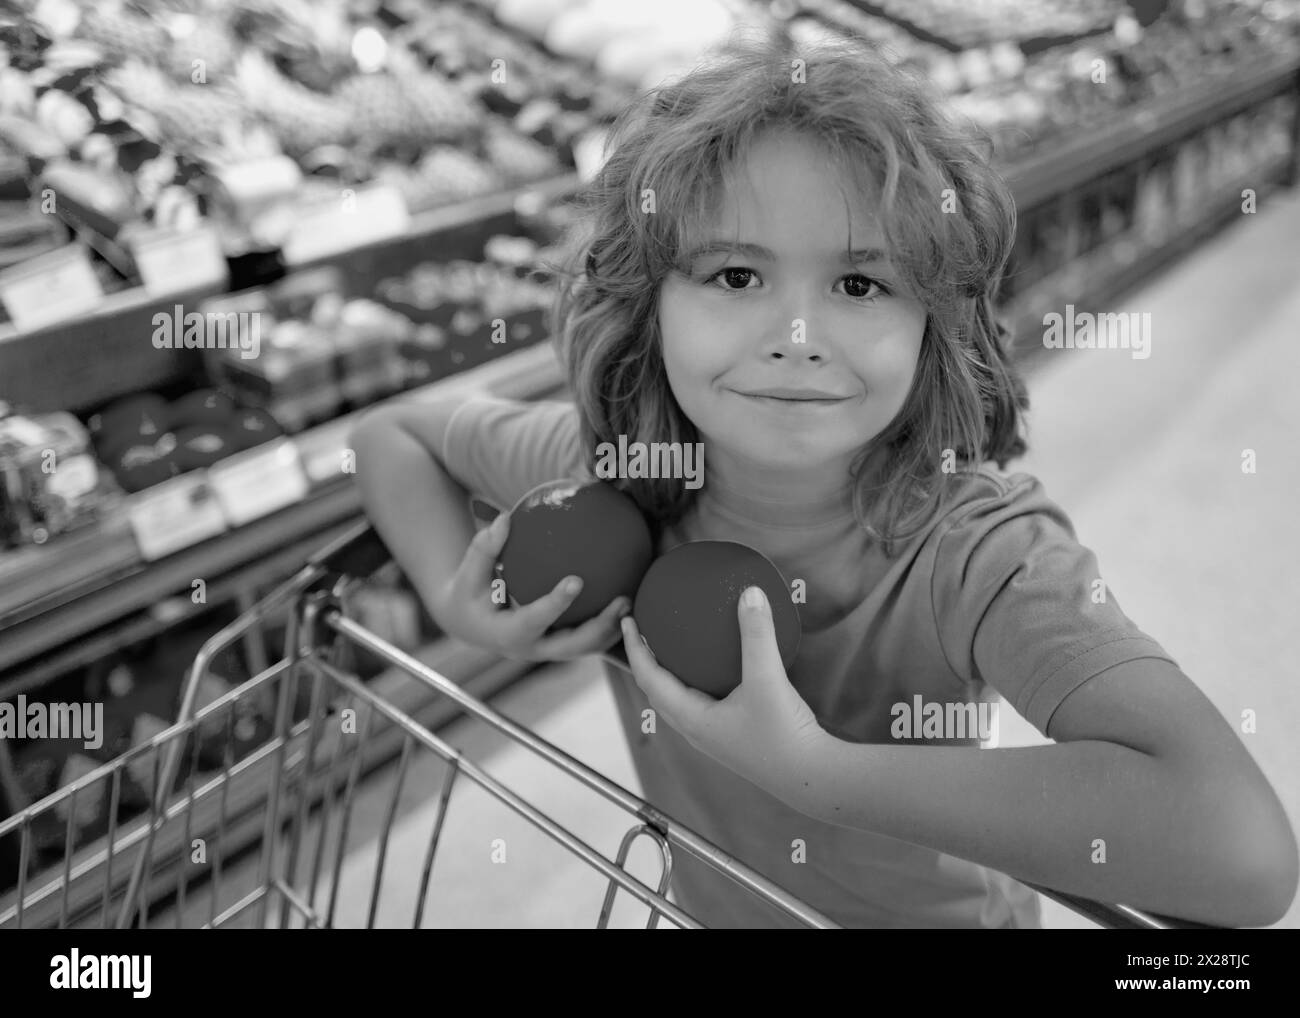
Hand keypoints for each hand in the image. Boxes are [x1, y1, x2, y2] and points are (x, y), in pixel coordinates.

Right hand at [428, 510, 630, 662]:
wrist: (470, 624)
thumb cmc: (469, 592)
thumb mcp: (467, 573)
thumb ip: (484, 548)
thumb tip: (504, 519)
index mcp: (508, 634)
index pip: (534, 620)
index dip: (555, 604)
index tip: (576, 581)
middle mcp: (533, 648)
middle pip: (572, 646)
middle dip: (600, 627)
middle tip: (622, 601)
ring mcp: (549, 650)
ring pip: (586, 647)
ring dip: (612, 629)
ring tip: (633, 602)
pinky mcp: (560, 644)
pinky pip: (588, 637)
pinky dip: (608, 624)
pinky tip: (627, 597)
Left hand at [620, 585, 826, 801]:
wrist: (813, 778)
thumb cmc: (784, 736)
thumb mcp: (768, 679)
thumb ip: (757, 635)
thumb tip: (750, 592)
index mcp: (691, 718)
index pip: (648, 678)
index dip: (634, 647)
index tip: (628, 619)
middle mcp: (695, 728)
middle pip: (656, 688)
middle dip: (645, 658)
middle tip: (644, 627)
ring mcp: (713, 733)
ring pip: (677, 697)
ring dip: (668, 670)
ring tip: (671, 642)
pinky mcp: (731, 733)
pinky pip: (702, 699)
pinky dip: (696, 677)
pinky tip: (717, 663)